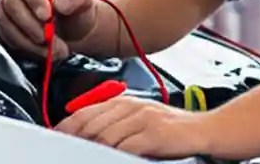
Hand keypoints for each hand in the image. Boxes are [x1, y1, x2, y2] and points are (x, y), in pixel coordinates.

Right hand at [0, 0, 96, 59]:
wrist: (72, 29)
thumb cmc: (75, 9)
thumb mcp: (83, 0)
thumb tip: (60, 3)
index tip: (47, 15)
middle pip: (11, 0)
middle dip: (32, 24)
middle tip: (50, 38)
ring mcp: (7, 4)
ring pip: (6, 21)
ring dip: (29, 39)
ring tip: (52, 48)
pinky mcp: (4, 24)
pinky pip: (6, 36)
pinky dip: (25, 47)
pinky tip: (43, 51)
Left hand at [56, 97, 217, 158]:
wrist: (202, 129)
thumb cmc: (171, 127)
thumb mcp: (140, 117)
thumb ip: (115, 120)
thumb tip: (87, 132)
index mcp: (125, 101)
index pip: (87, 110)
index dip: (68, 124)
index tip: (57, 136)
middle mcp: (132, 106)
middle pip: (92, 122)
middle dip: (75, 138)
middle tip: (65, 150)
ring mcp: (143, 119)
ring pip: (106, 135)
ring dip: (92, 148)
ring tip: (85, 156)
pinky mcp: (154, 134)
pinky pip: (125, 146)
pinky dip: (114, 154)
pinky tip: (110, 158)